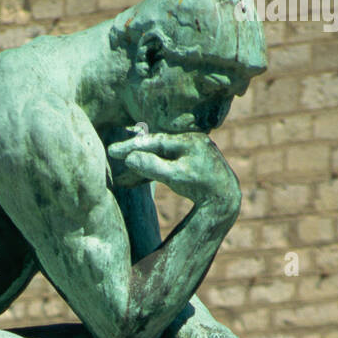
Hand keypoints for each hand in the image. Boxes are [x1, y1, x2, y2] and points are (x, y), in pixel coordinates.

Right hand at [108, 130, 240, 219]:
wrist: (225, 197)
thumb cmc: (201, 186)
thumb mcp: (176, 177)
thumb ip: (153, 167)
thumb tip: (130, 159)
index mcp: (187, 140)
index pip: (154, 141)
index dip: (132, 146)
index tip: (112, 151)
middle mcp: (189, 141)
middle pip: (155, 146)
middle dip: (134, 152)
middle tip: (112, 153)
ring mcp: (190, 151)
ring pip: (159, 157)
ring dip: (141, 166)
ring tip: (121, 179)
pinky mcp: (190, 163)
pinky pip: (166, 164)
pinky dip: (152, 172)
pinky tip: (136, 181)